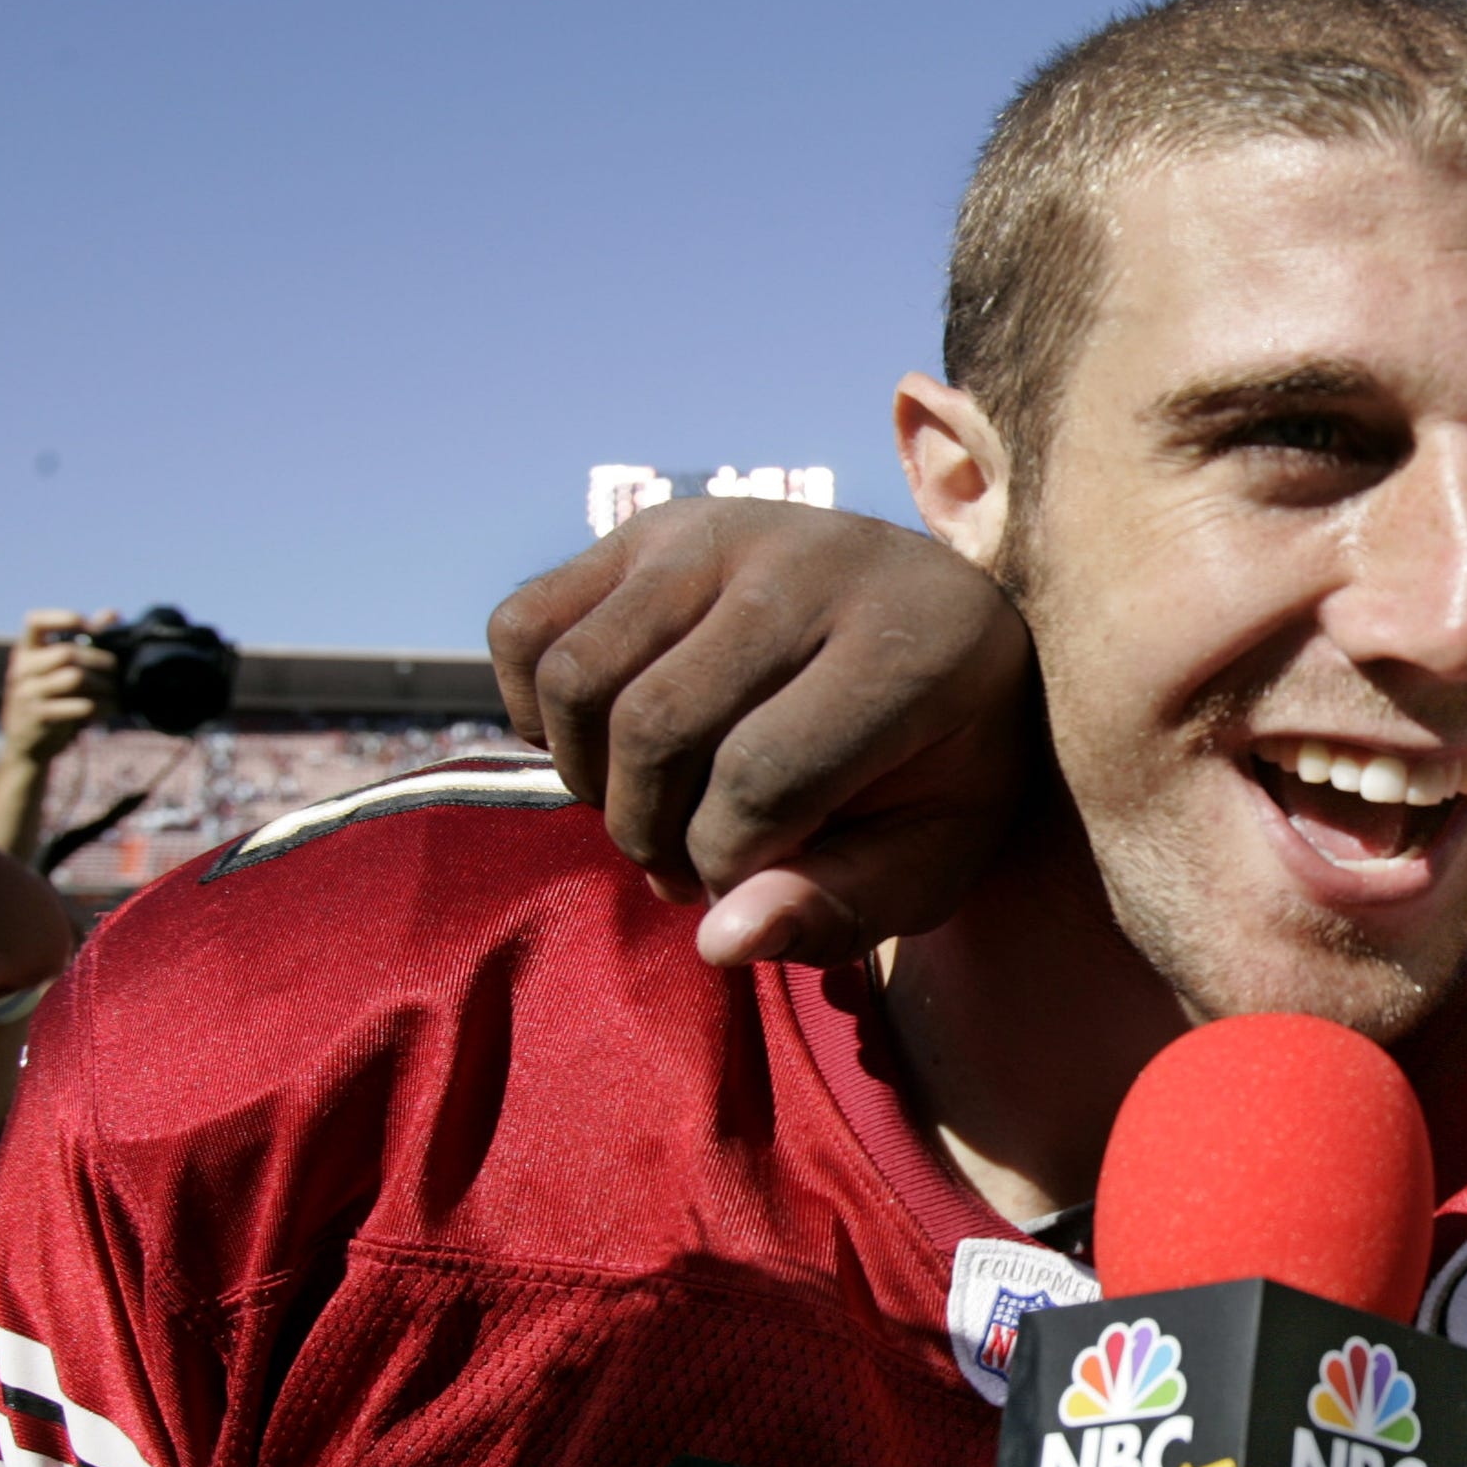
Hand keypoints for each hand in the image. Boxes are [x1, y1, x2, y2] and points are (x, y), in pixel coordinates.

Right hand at [0, 610, 114, 765]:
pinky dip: (104, 706)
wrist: (27, 744)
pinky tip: (112, 708)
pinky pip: (80, 705)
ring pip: (75, 678)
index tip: (93, 627)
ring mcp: (26, 693)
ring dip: (106, 685)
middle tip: (119, 671)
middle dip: (101, 660)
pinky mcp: (39, 716)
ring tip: (118, 692)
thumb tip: (112, 613)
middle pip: (67, 652)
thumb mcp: (59, 669)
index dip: (64, 618)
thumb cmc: (52, 698)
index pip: (35, 621)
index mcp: (26, 650)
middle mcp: (21, 668)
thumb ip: (84, 640)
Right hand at [488, 499, 1033, 966]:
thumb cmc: (940, 763)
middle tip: (688, 862)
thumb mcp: (930, 854)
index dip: (728, 864)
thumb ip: (839, 907)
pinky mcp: (653, 525)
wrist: (941, 630)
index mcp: (909, 645)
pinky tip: (603, 743)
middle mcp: (813, 562)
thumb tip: (721, 940)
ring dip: (592, 780)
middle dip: (653, 834)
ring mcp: (723, 529)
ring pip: (579, 679)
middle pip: (655, 727)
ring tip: (653, 806)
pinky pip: (525, 625)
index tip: (751, 884)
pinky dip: (532, 709)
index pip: (760, 778)